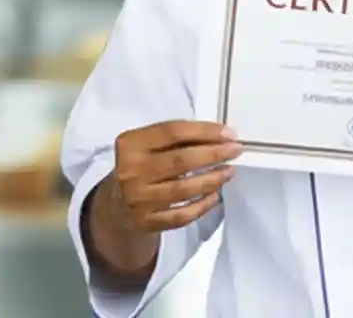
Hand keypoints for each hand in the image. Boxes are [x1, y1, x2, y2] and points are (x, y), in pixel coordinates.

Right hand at [104, 120, 241, 233]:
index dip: (204, 131)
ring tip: (229, 171)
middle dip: (214, 154)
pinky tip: (215, 195)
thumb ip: (179, 137)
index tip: (230, 133)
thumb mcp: (150, 144)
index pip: (172, 132)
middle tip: (235, 151)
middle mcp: (130, 171)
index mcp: (131, 144)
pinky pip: (181, 215)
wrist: (117, 202)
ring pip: (183, 190)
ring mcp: (138, 199)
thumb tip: (223, 135)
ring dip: (212, 179)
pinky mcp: (146, 221)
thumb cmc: (144, 164)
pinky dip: (202, 205)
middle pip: (180, 161)